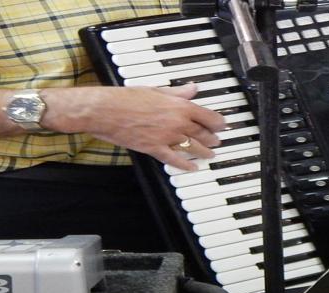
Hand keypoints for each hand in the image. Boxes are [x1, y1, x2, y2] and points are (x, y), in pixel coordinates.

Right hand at [43, 84, 226, 170]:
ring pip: (193, 148)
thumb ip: (177, 92)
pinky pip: (175, 160)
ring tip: (210, 155)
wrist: (106, 110)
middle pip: (203, 134)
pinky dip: (186, 165)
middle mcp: (177, 123)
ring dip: (204, 152)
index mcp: (179, 106)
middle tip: (217, 141)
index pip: (208, 116)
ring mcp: (167, 137)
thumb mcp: (156, 90)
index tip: (222, 125)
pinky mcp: (155, 149)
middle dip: (212, 139)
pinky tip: (192, 168)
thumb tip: (193, 88)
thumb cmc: (127, 97)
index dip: (218, 123)